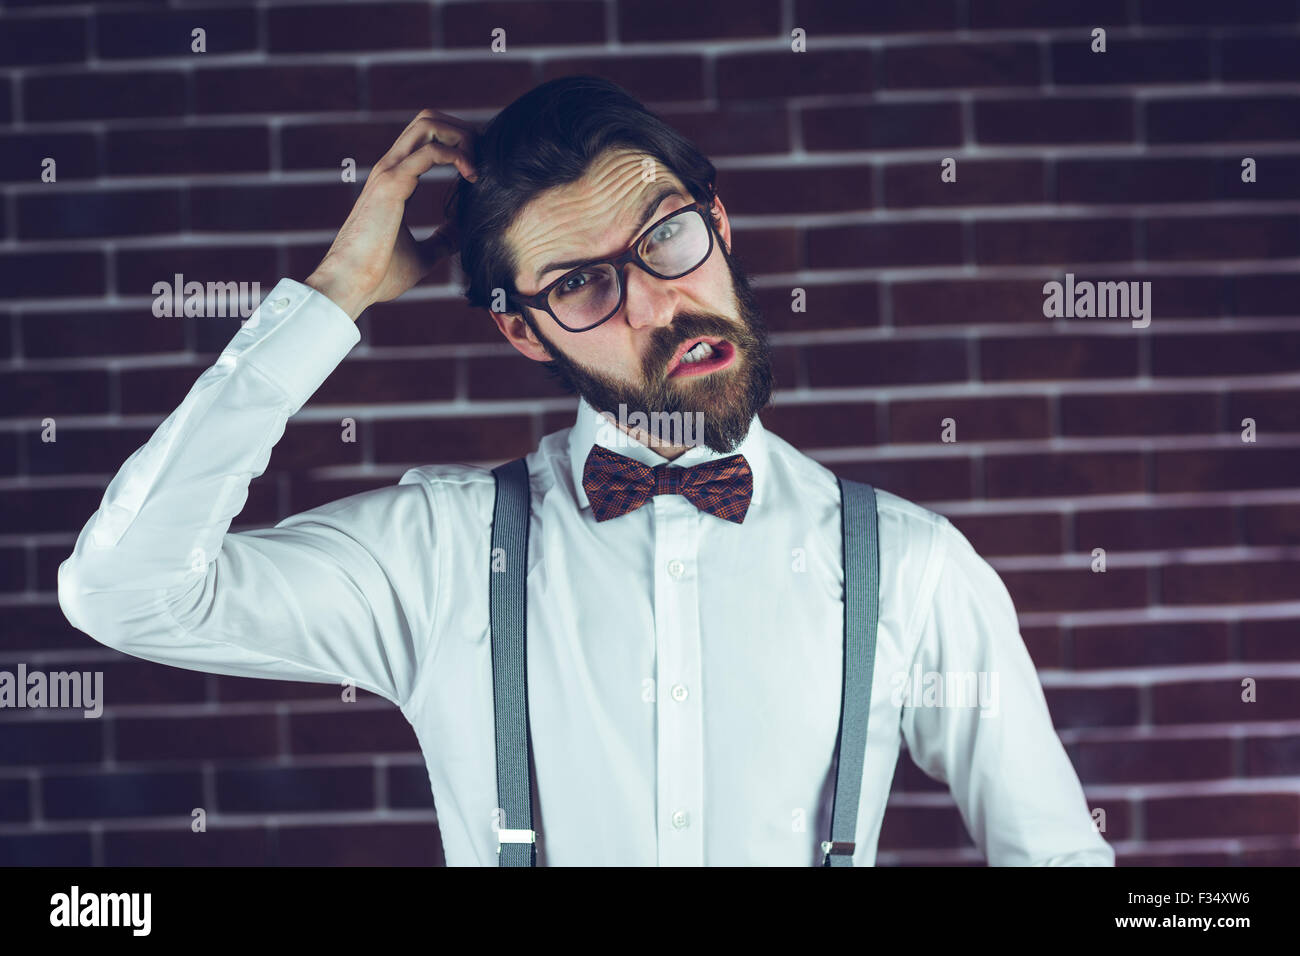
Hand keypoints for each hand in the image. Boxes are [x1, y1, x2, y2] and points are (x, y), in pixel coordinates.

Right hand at [304, 109, 478, 321]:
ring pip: (428, 123)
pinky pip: (431, 151)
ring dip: (461, 136)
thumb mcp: (422, 257)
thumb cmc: (379, 275)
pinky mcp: (393, 184)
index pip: (425, 138)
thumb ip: (441, 241)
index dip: (457, 143)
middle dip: (463, 130)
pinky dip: (458, 156)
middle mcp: (390, 168)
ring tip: (477, 168)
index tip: (479, 169)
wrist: (350, 285)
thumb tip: (461, 234)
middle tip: (483, 161)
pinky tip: (471, 178)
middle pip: (428, 119)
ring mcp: (389, 172)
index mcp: (394, 180)